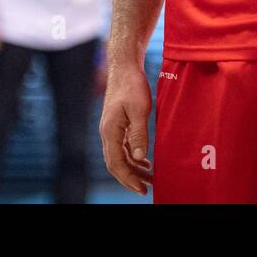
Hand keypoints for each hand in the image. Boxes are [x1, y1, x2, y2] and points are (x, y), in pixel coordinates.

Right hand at [98, 61, 154, 194]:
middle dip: (129, 178)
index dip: (128, 179)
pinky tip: (144, 160)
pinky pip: (121, 147)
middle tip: (146, 189)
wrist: (124, 66)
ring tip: (149, 178)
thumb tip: (138, 158)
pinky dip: (131, 157)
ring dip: (132, 169)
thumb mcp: (139, 110)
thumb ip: (138, 134)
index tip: (142, 190)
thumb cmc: (132, 85)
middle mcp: (107, 132)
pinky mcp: (116, 124)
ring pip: (118, 156)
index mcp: (110, 131)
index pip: (116, 163)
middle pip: (115, 163)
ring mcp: (110, 128)